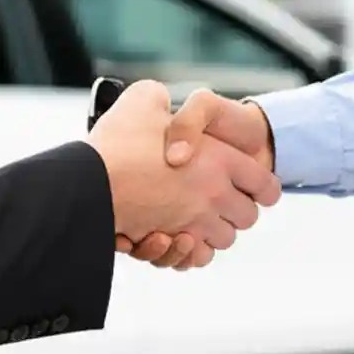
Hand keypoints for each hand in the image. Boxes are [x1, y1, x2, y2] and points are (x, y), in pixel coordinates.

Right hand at [88, 82, 279, 266]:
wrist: (89, 182)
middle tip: (216, 200)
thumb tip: (162, 100)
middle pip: (247, 217)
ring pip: (223, 239)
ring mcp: (196, 222)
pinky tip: (174, 234)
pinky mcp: (173, 244)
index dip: (263, 187)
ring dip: (211, 231)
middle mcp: (214, 193)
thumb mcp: (143, 98)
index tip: (256, 189)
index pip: (265, 185)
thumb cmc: (118, 142)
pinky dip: (190, 250)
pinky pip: (196, 257)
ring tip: (191, 216)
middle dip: (235, 212)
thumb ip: (159, 96)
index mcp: (220, 159)